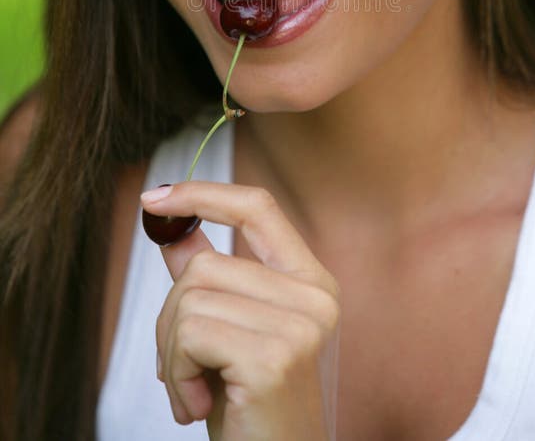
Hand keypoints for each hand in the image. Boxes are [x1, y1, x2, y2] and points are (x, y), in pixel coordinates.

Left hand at [143, 181, 340, 439]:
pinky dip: (176, 374)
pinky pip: (190, 335)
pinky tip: (199, 406)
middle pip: (204, 263)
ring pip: (190, 298)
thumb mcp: (225, 333)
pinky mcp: (276, 356)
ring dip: (171, 354)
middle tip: (182, 371)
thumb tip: (171, 227)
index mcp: (309, 281)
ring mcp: (301, 324)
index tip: (153, 198)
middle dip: (169, 319)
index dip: (203, 193)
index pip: (258, 207)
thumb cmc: (250, 408)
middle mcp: (315, 296)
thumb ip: (206, 278)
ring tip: (194, 392)